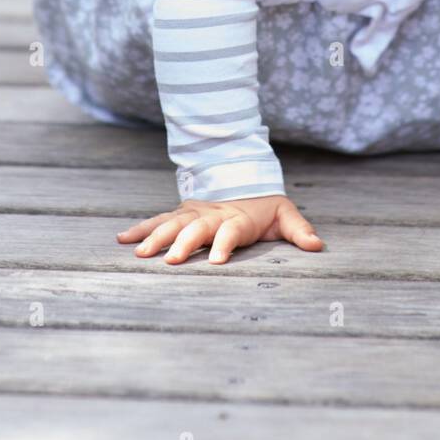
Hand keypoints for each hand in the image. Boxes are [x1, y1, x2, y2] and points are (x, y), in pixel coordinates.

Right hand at [116, 194, 323, 263]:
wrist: (246, 178)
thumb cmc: (266, 207)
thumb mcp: (286, 216)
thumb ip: (299, 231)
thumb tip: (318, 246)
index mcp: (238, 218)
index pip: (231, 230)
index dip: (224, 244)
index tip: (215, 261)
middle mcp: (213, 214)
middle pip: (196, 228)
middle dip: (183, 243)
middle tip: (171, 260)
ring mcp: (194, 213)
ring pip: (173, 223)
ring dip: (156, 236)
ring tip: (139, 252)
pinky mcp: (181, 214)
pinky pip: (158, 220)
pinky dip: (140, 228)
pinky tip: (122, 239)